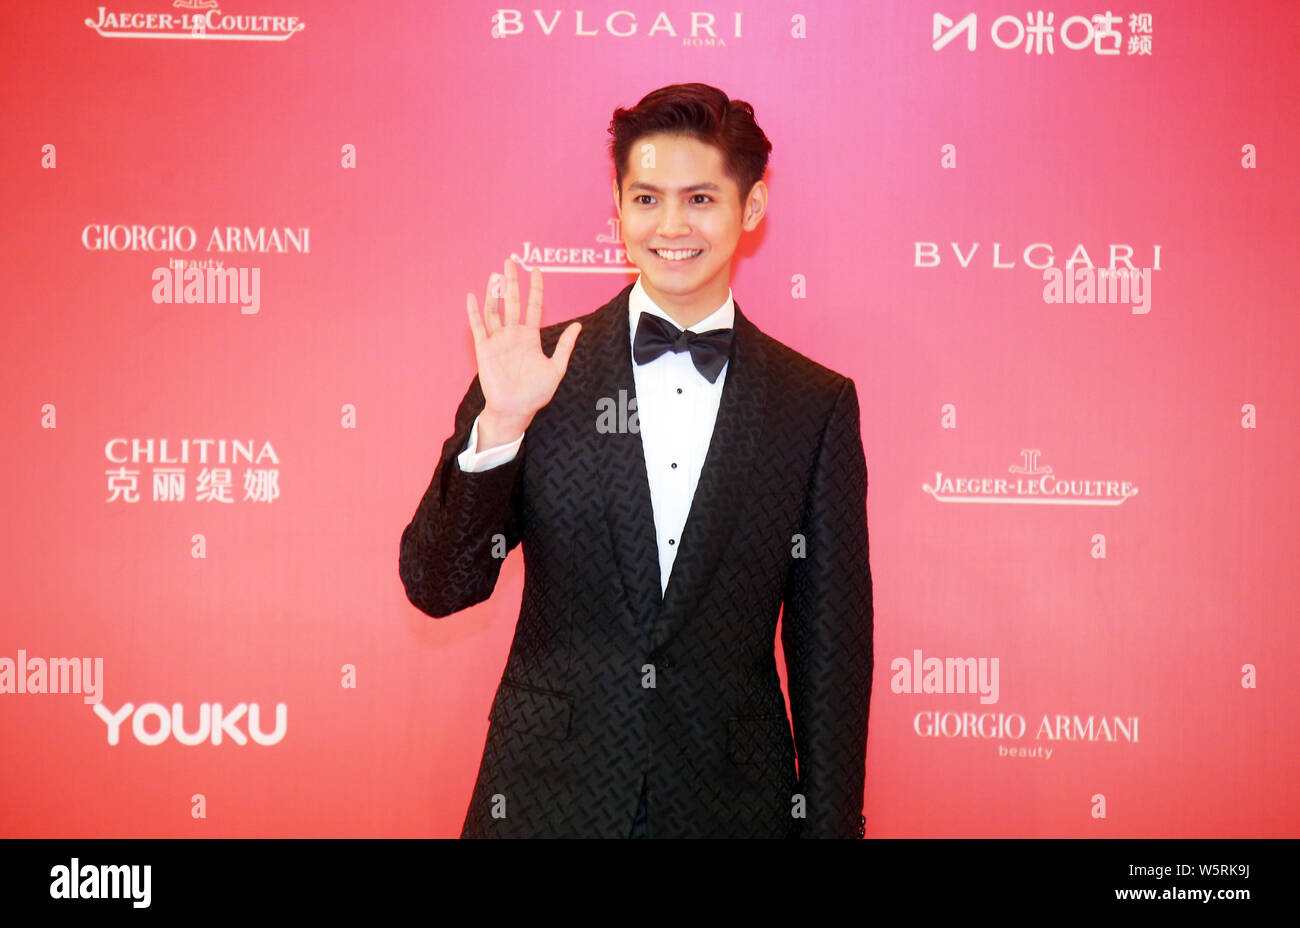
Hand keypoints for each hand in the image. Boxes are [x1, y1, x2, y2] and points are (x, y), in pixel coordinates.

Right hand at [466, 258, 580, 445]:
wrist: (515, 410)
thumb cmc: (536, 393)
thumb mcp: (556, 368)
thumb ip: (565, 346)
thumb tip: (579, 325)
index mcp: (530, 337)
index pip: (533, 306)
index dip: (535, 288)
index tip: (535, 270)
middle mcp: (513, 335)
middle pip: (513, 302)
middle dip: (512, 281)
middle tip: (511, 261)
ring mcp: (498, 341)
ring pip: (495, 310)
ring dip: (494, 293)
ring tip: (495, 275)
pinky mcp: (484, 349)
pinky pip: (478, 327)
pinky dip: (474, 312)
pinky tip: (473, 296)